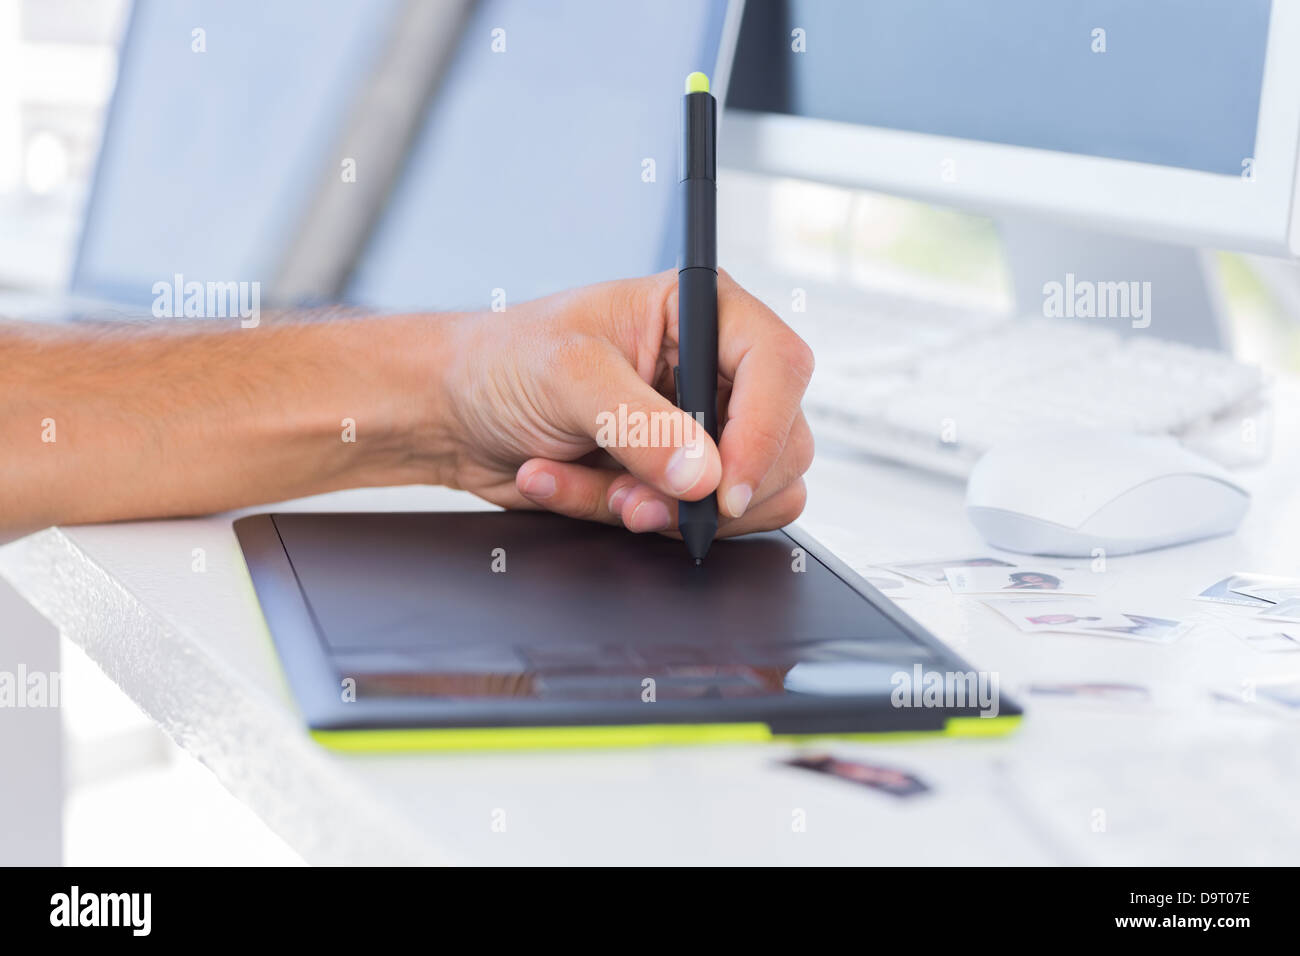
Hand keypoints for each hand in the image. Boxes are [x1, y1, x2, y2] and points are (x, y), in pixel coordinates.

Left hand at [442, 269, 814, 536]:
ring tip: (600, 488)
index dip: (765, 432)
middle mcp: (715, 370)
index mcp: (702, 312)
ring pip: (751, 498)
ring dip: (670, 512)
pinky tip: (580, 488)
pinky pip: (700, 524)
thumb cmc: (503, 361)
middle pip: (785, 444)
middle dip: (710, 489)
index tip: (724, 488)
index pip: (780, 366)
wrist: (456, 412)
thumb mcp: (565, 375)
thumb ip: (637, 422)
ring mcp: (703, 430)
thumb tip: (702, 472)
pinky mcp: (680, 479)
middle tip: (638, 495)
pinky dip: (640, 522)